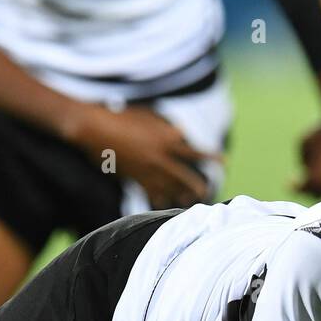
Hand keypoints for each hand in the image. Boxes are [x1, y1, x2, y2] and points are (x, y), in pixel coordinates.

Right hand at [71, 103, 219, 208]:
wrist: (95, 128)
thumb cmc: (121, 116)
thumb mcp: (148, 116)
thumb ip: (166, 127)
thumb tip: (181, 133)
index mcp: (166, 138)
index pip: (195, 151)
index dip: (211, 157)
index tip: (225, 162)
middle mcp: (160, 157)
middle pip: (185, 176)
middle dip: (197, 185)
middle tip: (206, 192)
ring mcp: (147, 170)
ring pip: (170, 188)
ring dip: (180, 195)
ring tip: (189, 201)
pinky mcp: (134, 178)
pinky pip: (151, 193)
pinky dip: (159, 199)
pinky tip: (164, 205)